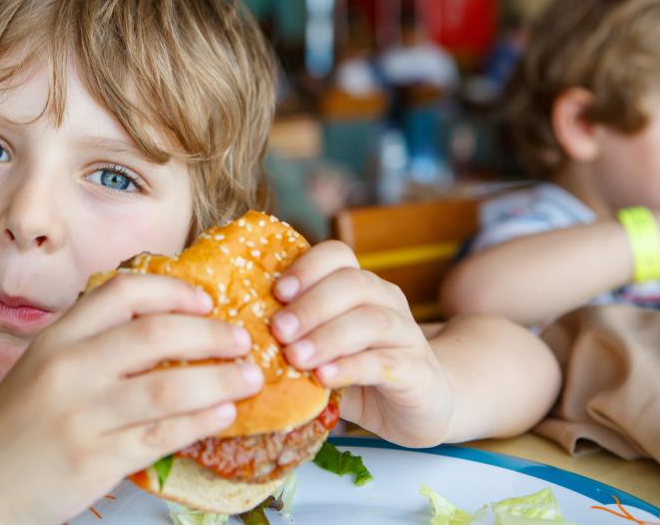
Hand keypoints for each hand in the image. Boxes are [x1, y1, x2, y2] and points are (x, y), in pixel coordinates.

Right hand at [0, 274, 263, 524]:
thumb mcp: (45, 364)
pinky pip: (161, 434)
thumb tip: (171, 325)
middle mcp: (69, 369)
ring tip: (249, 377)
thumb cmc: (17, 422)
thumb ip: (95, 342)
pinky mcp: (95, 459)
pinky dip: (200, 421)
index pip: (123, 292)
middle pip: (155, 334)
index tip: (206, 300)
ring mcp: (82, 416)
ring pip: (168, 388)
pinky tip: (224, 414)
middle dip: (211, 334)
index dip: (173, 290)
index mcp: (58, 337)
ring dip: (220, 380)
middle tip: (242, 339)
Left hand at [269, 241, 454, 446]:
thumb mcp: (324, 348)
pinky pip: (385, 362)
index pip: (337, 255)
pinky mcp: (417, 371)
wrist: (423, 404)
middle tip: (278, 330)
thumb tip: (235, 334)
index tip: (276, 291)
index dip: (306, 267)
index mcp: (360, 286)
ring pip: (371, 320)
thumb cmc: (360, 371)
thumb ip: (294, 336)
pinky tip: (325, 377)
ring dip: (328, 336)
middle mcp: (386, 301)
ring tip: (296, 357)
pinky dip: (351, 367)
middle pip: (353, 284)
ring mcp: (406, 335)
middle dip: (311, 304)